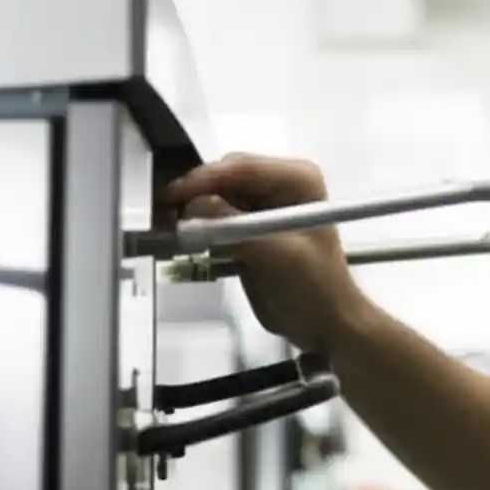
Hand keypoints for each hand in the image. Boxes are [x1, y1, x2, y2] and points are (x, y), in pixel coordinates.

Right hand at [162, 153, 364, 352]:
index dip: (204, 179)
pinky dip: (201, 227)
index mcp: (298, 178)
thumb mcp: (276, 254)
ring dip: (194, 212)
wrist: (323, 322)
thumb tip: (192, 207)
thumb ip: (235, 227)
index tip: (171, 197)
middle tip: (165, 218)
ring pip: (216, 195)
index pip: (242, 167)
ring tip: (171, 230)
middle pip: (225, 177)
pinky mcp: (249, 225)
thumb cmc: (312, 286)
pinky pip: (216, 216)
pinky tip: (188, 240)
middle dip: (196, 195)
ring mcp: (264, 203)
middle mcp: (280, 183)